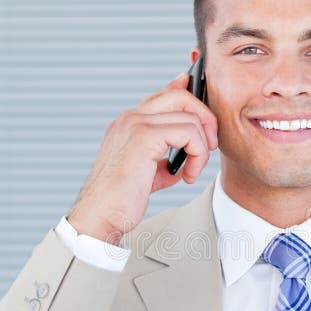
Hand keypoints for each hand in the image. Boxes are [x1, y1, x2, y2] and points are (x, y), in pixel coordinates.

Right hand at [66, 72, 217, 242]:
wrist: (101, 215)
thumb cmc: (120, 200)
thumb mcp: (147, 174)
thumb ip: (163, 161)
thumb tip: (183, 161)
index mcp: (128, 124)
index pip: (164, 96)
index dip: (188, 95)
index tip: (204, 111)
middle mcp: (130, 118)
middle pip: (181, 96)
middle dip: (206, 119)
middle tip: (209, 147)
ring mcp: (135, 124)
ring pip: (189, 116)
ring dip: (202, 147)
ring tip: (192, 171)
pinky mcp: (144, 137)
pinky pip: (188, 132)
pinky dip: (197, 155)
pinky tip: (187, 176)